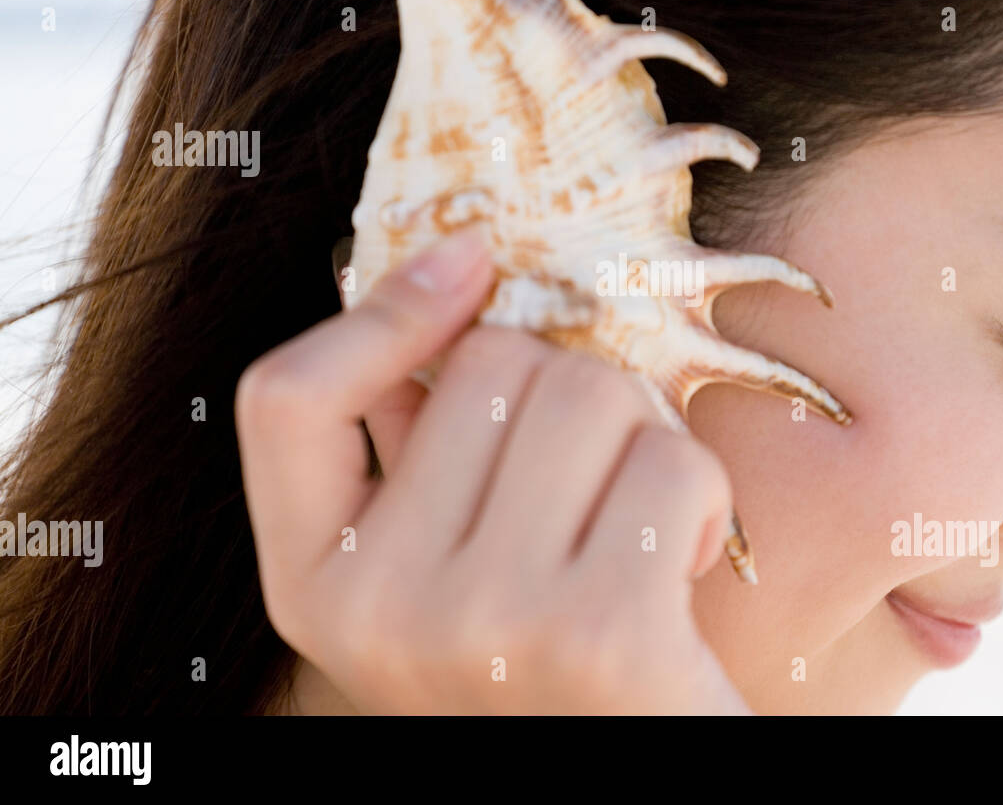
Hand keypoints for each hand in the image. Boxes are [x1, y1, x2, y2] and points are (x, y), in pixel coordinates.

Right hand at [236, 228, 751, 712]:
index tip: (468, 261)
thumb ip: (419, 456)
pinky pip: (671, 461)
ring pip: (588, 392)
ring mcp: (484, 621)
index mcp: (318, 588)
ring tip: (636, 530)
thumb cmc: (547, 664)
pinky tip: (686, 567)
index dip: (378, 312)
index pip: (286, 399)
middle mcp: (380, 608)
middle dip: (569, 394)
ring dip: (641, 440)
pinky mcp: (603, 633)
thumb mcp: (441, 575)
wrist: (624, 772)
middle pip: (488, 365)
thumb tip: (445, 282)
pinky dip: (703, 497)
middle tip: (590, 488)